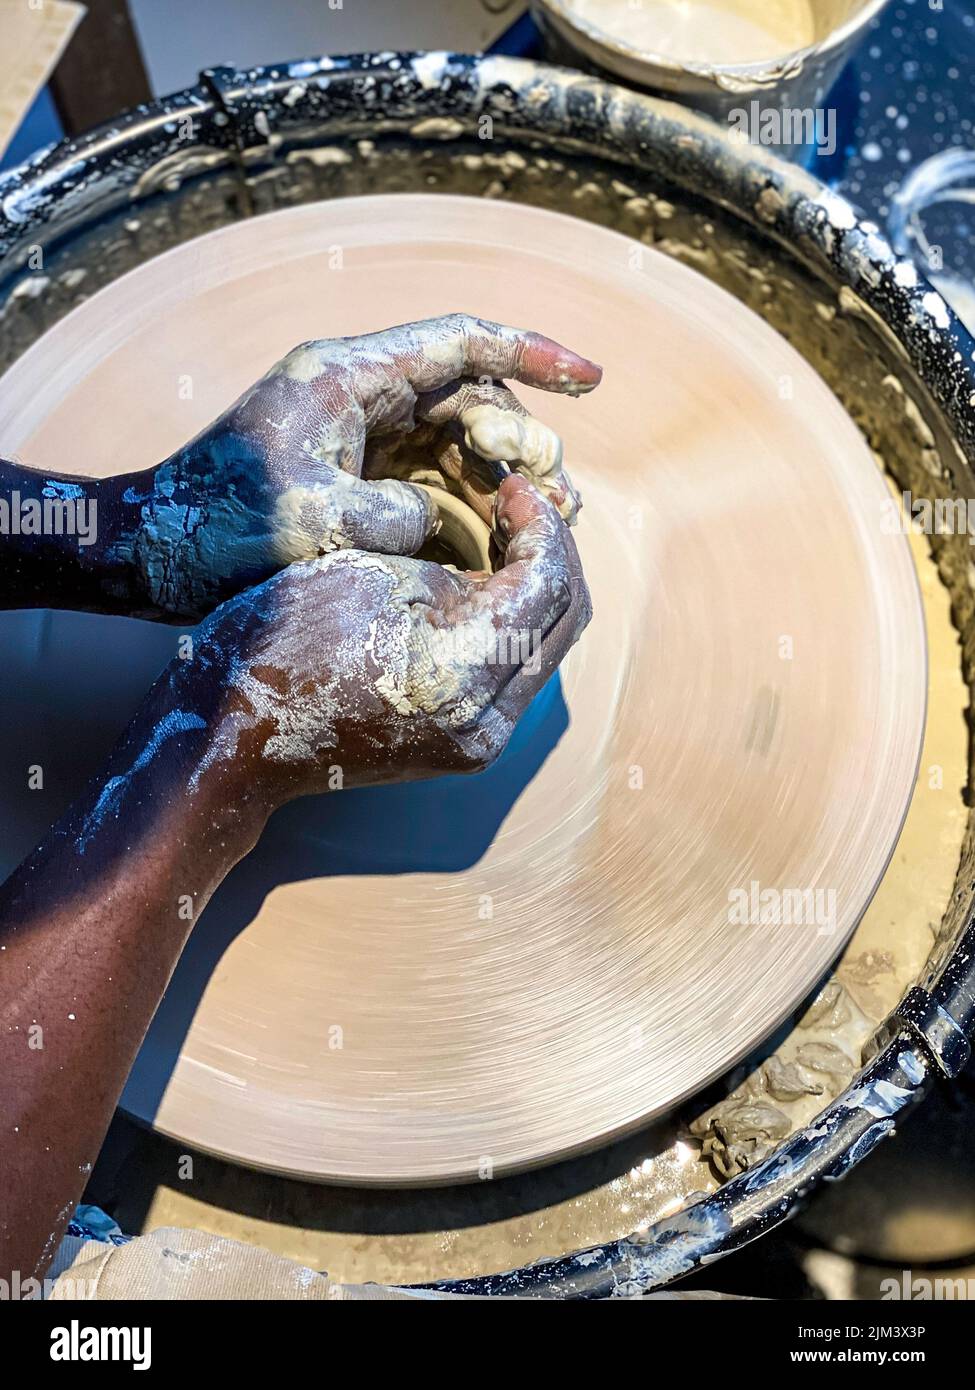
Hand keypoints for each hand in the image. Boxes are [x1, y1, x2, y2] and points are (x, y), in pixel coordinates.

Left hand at [101, 315, 599, 618]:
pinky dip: (468, 500)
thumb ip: (399, 514)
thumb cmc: (219, 529)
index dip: (534, 350)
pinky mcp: (352, 476)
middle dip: (523, 438)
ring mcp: (357, 437)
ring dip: (503, 475)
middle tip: (560, 496)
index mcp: (349, 378)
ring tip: (547, 520)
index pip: (459, 342)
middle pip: (468, 394)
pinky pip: (429, 476)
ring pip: (454, 439)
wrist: (150, 554)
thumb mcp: (317, 523)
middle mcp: (359, 397)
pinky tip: (499, 535)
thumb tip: (443, 517)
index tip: (593, 376)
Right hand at [183, 474, 590, 803]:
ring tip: (503, 537)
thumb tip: (512, 555)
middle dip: (550, 552)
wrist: (231, 738)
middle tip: (518, 505)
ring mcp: (478, 742)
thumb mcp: (372, 574)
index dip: (541, 524)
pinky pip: (516, 673)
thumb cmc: (282, 638)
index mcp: (460, 671)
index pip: (548, 583)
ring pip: (547, 647)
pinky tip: (483, 583)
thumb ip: (459, 568)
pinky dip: (512, 623)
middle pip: (565, 620)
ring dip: (536, 587)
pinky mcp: (465, 746)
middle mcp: (485, 720)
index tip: (513, 487)